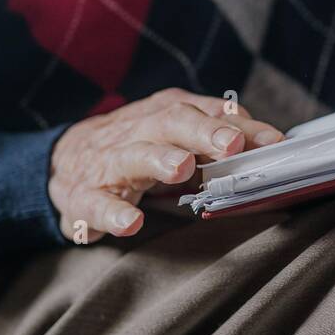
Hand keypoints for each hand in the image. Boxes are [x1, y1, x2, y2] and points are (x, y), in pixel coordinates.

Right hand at [48, 88, 283, 241]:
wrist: (62, 160)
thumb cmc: (136, 144)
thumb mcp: (176, 133)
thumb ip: (221, 134)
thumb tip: (272, 140)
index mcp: (164, 113)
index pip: (205, 111)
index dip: (239, 125)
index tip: (272, 141)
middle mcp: (137, 131)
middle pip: (170, 122)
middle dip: (203, 131)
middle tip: (231, 144)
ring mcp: (108, 163)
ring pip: (132, 156)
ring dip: (158, 160)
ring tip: (182, 167)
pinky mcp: (83, 197)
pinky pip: (95, 204)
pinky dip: (111, 214)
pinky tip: (131, 223)